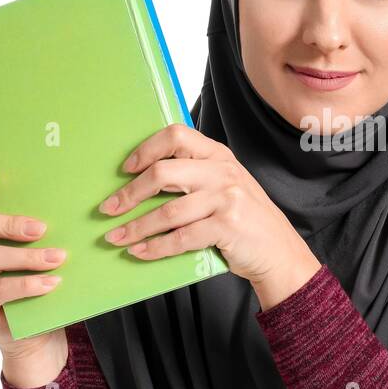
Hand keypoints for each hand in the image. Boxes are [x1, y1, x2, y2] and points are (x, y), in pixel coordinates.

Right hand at [0, 171, 68, 377]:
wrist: (37, 333)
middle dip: (8, 222)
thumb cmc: (40, 281)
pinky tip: (51, 283)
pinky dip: (27, 285)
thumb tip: (67, 202)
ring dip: (28, 256)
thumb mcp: (39, 249)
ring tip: (58, 258)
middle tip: (41, 228)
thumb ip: (37, 229)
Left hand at [97, 123, 320, 309]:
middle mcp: (222, 171)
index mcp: (218, 155)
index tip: (125, 169)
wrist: (279, 251)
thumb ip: (195, 176)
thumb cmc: (245, 219)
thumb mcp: (225, 186)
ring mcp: (227, 198)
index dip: (146, 150)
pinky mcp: (227, 226)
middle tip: (108, 209)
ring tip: (115, 237)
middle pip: (163, 172)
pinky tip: (140, 252)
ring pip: (168, 211)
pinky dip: (155, 247)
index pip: (176, 136)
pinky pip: (181, 238)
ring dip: (136, 227)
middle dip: (129, 193)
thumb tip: (142, 181)